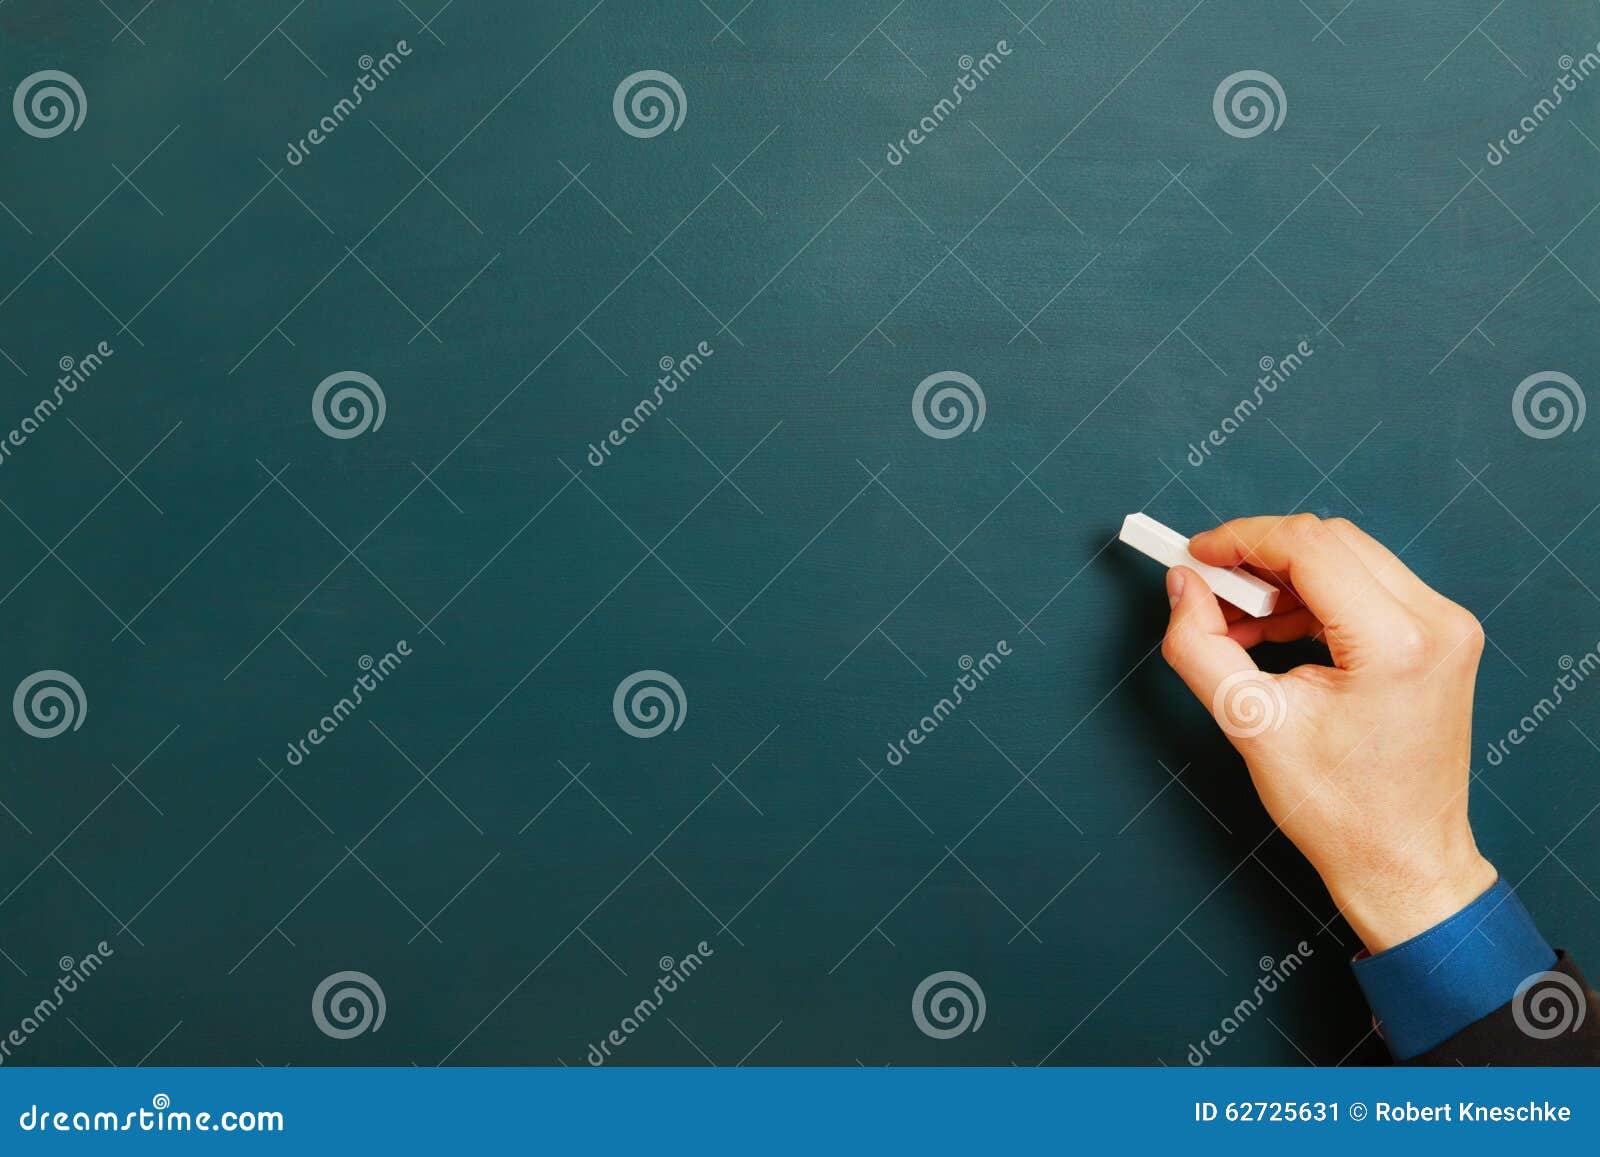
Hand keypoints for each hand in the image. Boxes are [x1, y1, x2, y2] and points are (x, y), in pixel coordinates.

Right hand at [1159, 514, 1496, 952]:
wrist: (1403, 861)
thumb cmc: (1338, 810)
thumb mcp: (1249, 724)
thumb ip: (1199, 644)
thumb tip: (1182, 585)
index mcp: (1395, 642)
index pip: (1309, 547)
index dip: (1241, 540)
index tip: (1195, 554)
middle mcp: (1435, 623)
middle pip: (1332, 542)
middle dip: (1260, 555)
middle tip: (1208, 586)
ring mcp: (1446, 629)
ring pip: (1350, 559)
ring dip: (1285, 577)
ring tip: (1236, 620)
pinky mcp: (1440, 640)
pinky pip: (1368, 588)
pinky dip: (1314, 597)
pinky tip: (1274, 629)